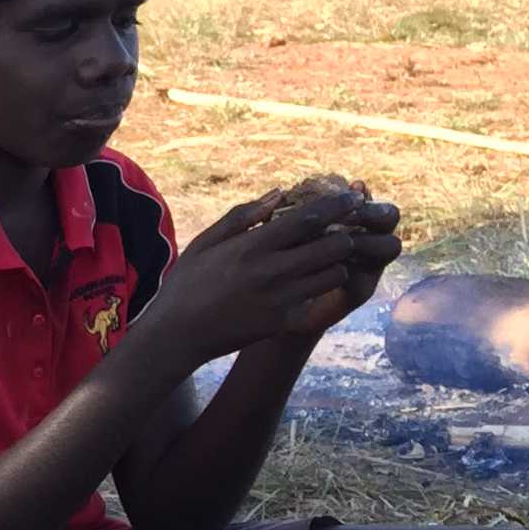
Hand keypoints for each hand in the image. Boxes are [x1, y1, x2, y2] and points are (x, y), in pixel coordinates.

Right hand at [143, 185, 396, 362]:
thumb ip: (242, 216)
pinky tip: (307, 287)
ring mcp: (280, 299)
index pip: (309, 218)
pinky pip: (317, 301)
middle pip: (334, 246)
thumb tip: (279, 193)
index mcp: (252, 246)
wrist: (175, 336)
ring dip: (336, 264)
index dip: (338, 205)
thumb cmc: (186, 284)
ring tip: (328, 259)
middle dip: (346, 234)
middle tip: (346, 230)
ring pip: (334, 274)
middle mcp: (271, 271)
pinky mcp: (282, 323)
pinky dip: (317, 292)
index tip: (353, 197)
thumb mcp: (205, 242)